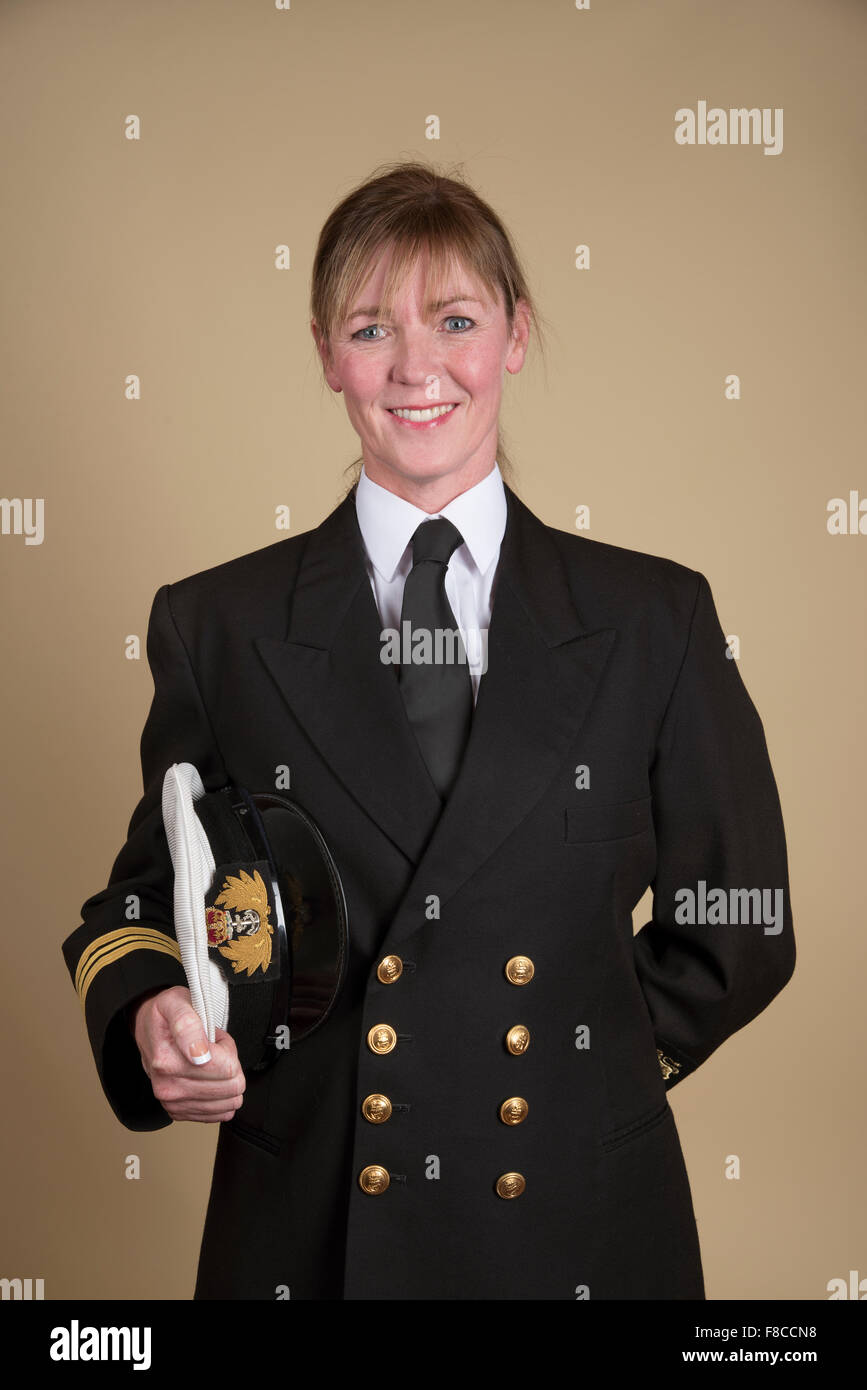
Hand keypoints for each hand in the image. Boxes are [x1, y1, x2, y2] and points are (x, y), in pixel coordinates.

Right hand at [129, 985, 245, 1123]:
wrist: (147, 1029)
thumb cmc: (165, 1016)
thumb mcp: (177, 1003)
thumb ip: (189, 1024)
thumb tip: (199, 1054)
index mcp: (167, 1060)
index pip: (227, 1068)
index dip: (228, 1049)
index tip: (214, 1040)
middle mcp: (167, 1086)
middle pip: (231, 1087)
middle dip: (230, 1065)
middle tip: (214, 1050)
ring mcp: (172, 1102)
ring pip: (229, 1103)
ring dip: (225, 1081)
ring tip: (210, 1063)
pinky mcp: (178, 1112)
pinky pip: (218, 1114)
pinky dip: (220, 1096)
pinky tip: (207, 1079)